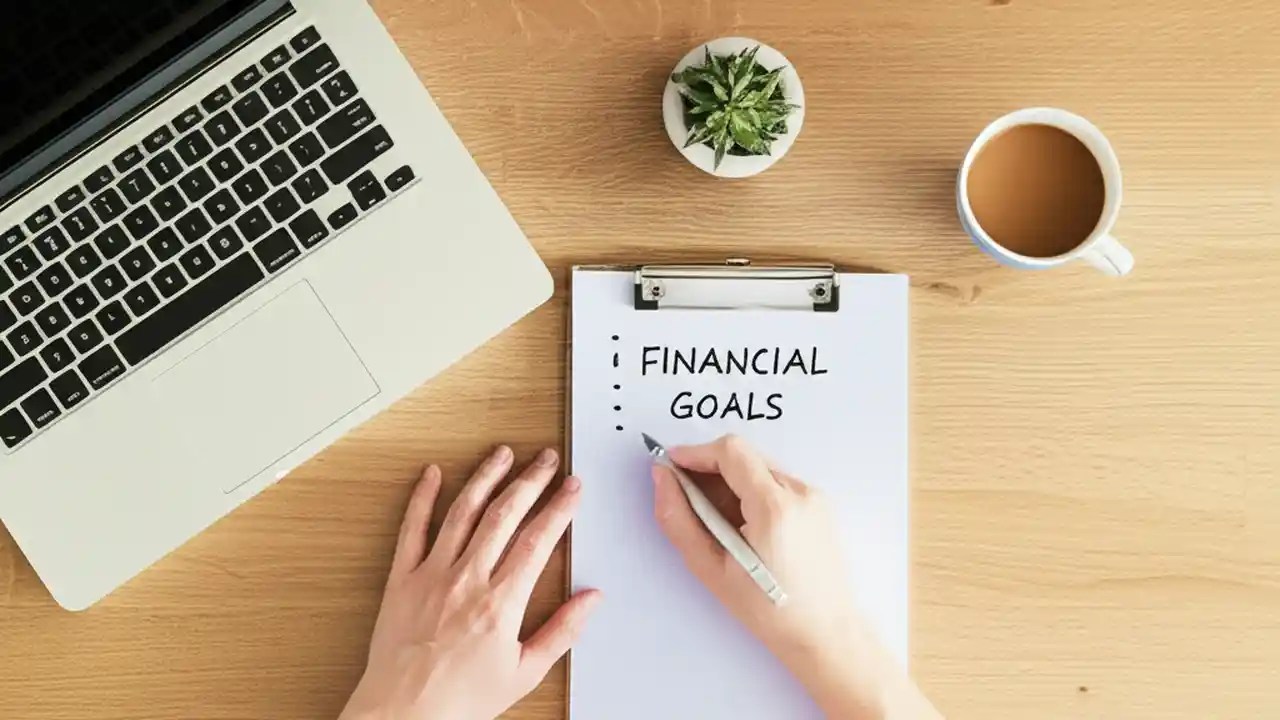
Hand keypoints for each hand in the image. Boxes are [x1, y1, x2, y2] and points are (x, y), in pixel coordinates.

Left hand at [340, 446, 601, 719]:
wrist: (404, 714)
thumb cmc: (460, 700)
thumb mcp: (525, 673)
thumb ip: (561, 632)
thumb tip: (591, 599)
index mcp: (501, 603)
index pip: (538, 540)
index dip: (559, 507)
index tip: (573, 488)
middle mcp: (467, 580)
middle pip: (505, 515)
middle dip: (530, 480)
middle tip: (547, 460)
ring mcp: (432, 575)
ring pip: (463, 512)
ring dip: (486, 477)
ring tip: (502, 454)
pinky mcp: (402, 580)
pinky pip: (412, 529)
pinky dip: (422, 498)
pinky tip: (433, 474)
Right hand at [653, 435, 940, 719]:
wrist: (824, 632)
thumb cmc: (771, 610)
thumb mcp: (711, 569)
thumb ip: (679, 519)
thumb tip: (663, 481)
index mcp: (774, 508)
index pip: (730, 452)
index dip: (694, 452)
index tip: (672, 464)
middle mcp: (799, 493)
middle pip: (744, 456)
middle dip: (710, 469)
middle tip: (689, 500)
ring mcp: (813, 496)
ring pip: (759, 467)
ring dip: (731, 482)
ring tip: (720, 524)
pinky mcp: (818, 504)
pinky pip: (776, 482)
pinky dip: (752, 493)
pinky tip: (745, 527)